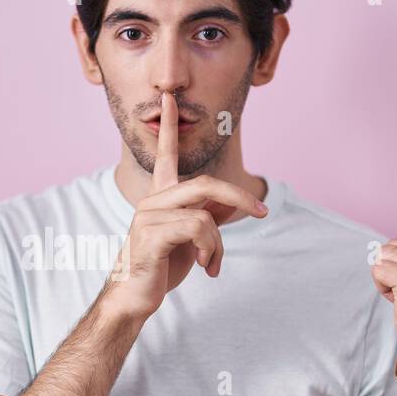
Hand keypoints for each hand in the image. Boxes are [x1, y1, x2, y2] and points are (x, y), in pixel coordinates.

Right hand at [102, 91, 267, 321]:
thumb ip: (210, 213)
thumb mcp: (193, 237)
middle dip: (239, 197)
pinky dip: (211, 250)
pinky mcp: (151, 235)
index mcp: (160, 197)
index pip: (164, 154)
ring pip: (206, 214)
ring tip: (213, 264)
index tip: (170, 98)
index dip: (168, 125)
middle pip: (206, 184)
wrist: (135, 297)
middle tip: (261, 213)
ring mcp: (148, 217)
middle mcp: (152, 201)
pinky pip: (198, 229)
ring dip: (219, 243)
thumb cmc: (161, 266)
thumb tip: (235, 199)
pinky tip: (206, 268)